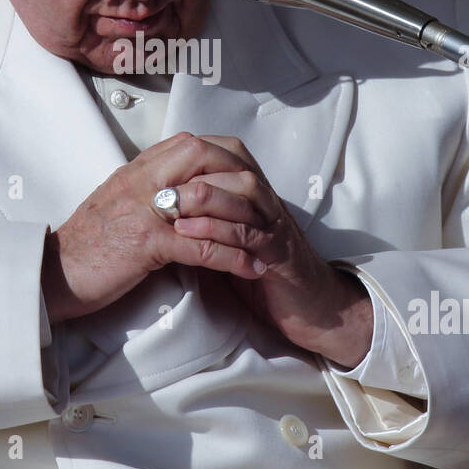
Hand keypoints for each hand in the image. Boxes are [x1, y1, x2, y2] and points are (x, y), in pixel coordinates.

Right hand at [42, 132, 269, 322]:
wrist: (51, 276)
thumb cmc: (85, 247)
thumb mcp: (115, 204)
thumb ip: (145, 190)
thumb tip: (177, 189)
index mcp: (134, 170)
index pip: (187, 144)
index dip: (221, 156)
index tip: (246, 178)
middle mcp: (140, 180)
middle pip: (201, 155)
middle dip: (238, 176)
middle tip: (265, 202)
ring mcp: (143, 208)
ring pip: (207, 199)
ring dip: (243, 222)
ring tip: (269, 241)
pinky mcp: (145, 242)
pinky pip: (200, 244)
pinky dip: (231, 257)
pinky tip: (250, 268)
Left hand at [170, 135, 373, 366]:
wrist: (313, 311)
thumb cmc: (267, 278)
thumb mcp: (231, 244)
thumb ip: (206, 225)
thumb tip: (165, 213)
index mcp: (255, 196)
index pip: (226, 157)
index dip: (192, 156)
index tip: (154, 164)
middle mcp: (267, 203)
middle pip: (233, 164)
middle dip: (193, 167)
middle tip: (156, 178)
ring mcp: (275, 225)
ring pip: (242, 192)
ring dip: (201, 195)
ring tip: (166, 202)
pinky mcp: (279, 253)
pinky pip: (247, 233)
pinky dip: (215, 229)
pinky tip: (187, 232)